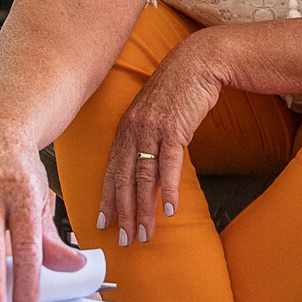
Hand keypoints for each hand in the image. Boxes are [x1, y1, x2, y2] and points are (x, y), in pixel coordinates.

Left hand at [100, 34, 229, 244]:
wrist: (198, 62)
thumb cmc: (178, 88)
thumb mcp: (154, 115)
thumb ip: (146, 140)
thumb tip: (147, 170)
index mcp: (125, 128)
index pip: (111, 170)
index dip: (107, 198)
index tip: (104, 222)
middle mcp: (133, 130)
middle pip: (124, 179)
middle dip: (123, 213)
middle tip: (124, 239)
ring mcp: (152, 129)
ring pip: (143, 177)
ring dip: (144, 209)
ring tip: (145, 232)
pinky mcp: (175, 128)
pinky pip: (169, 164)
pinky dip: (169, 189)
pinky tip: (170, 209)